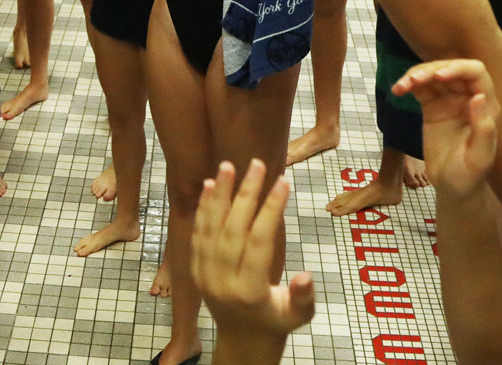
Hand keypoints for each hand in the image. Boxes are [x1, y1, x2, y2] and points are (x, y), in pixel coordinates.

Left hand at [192, 160, 315, 342]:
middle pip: (232, 229)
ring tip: (228, 165)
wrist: (242, 339)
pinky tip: (211, 184)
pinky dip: (204, 208)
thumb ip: (302, 297)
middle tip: (256, 163)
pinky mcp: (196, 268)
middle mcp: (221, 281)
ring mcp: (204, 274)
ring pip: (210, 228)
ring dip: (219, 194)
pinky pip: (198, 233)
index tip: (283, 182)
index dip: (270, 210)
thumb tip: (306, 277)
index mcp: (248, 292)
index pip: (258, 242)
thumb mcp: (298, 316)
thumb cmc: (276, 321)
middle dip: (245, 194)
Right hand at [392, 59, 499, 200]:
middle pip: (451, 69)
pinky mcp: (433, 107)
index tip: (438, 77)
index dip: (458, 68)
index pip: (475, 73)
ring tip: (401, 86)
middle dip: (431, 69)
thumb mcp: (479, 158)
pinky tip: (397, 90)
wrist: (452, 188)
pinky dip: (408, 85)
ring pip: (433, 74)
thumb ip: (483, 129)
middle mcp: (469, 97)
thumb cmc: (470, 176)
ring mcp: (450, 101)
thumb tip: (478, 97)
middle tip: (412, 81)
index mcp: (486, 106)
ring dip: (416, 74)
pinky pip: (421, 88)